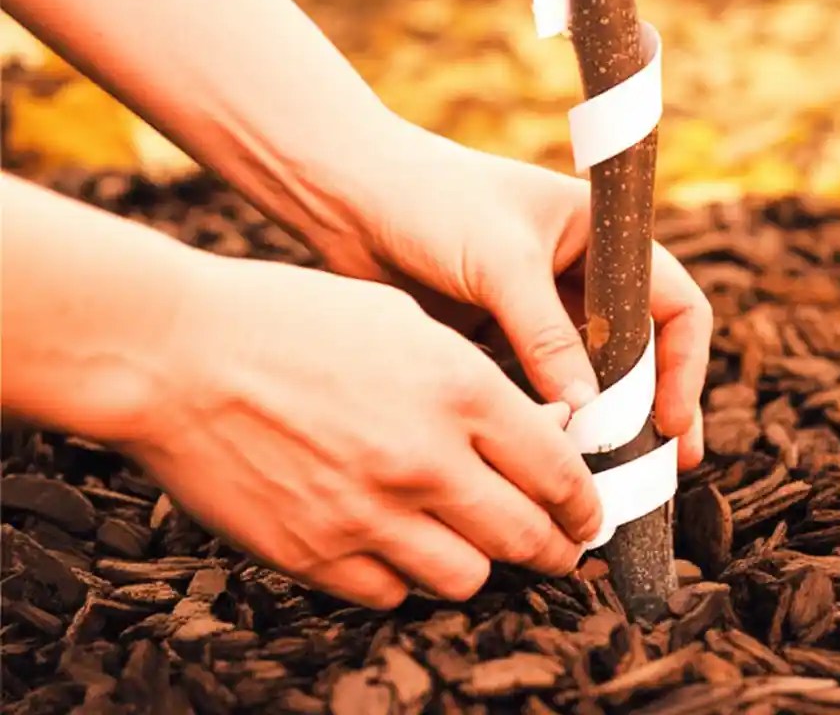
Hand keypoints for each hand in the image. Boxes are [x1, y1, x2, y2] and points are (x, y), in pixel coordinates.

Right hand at [122, 253, 602, 609]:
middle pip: (527, 538)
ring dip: (480, 564)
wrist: (176, 354)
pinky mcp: (314, 553)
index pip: (560, 472)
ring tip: (471, 543)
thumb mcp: (406, 323)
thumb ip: (479, 383)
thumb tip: (538, 432)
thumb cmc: (292, 322)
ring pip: (467, 578)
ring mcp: (369, 514)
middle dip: (557, 550)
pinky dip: (404, 576)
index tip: (587, 515)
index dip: (586, 504)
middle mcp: (426, 460)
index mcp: (460, 391)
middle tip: (559, 550)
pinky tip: (396, 545)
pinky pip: (391, 593)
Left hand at [316, 122, 712, 468]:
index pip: (675, 304)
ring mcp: (543, 308)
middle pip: (644, 351)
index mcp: (604, 236)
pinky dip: (555, 420)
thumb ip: (545, 336)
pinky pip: (544, 386)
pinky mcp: (502, 336)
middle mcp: (583, 273)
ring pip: (596, 376)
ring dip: (608, 423)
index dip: (685, 364)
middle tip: (665, 470)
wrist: (346, 196)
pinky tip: (554, 459)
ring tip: (615, 480)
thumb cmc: (429, 201)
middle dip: (656, 409)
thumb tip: (588, 413)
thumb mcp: (500, 264)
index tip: (670, 421)